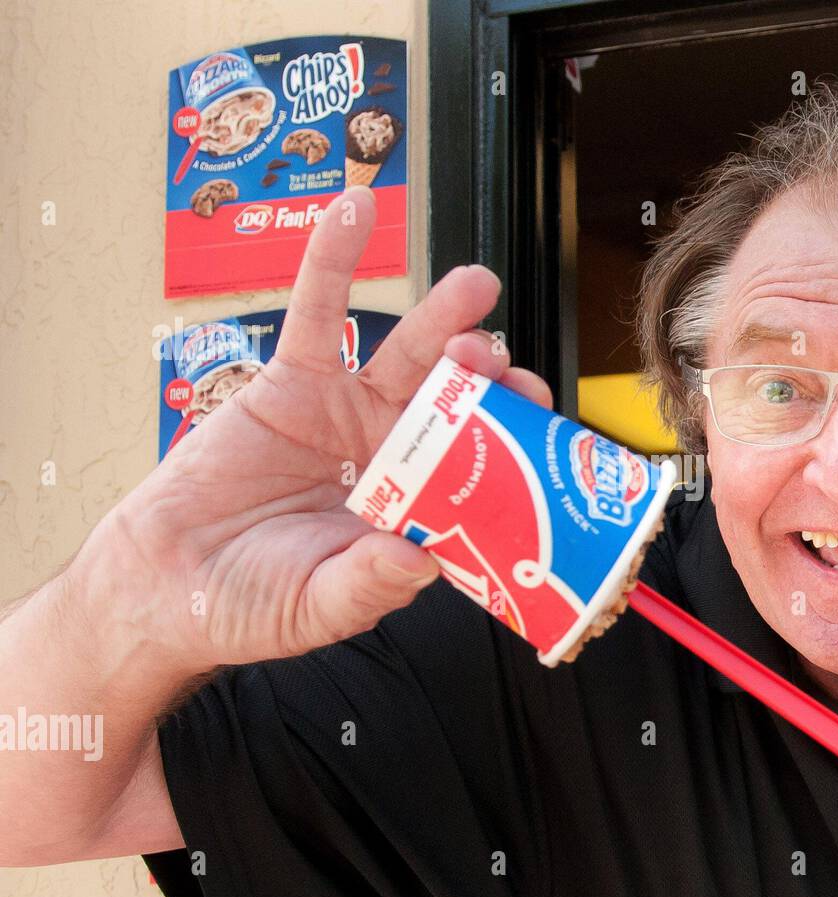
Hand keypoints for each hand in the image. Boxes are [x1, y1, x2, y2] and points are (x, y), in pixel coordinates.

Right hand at [96, 187, 551, 669]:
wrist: (168, 583)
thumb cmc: (253, 603)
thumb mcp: (320, 606)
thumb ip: (369, 585)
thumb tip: (421, 562)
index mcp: (420, 506)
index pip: (485, 464)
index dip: (514, 438)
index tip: (534, 417)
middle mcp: (398, 453)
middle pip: (459, 401)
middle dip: (487, 375)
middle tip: (498, 358)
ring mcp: (349, 411)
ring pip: (407, 351)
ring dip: (442, 314)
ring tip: (473, 285)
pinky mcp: (293, 380)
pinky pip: (317, 311)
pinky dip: (333, 259)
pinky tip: (355, 214)